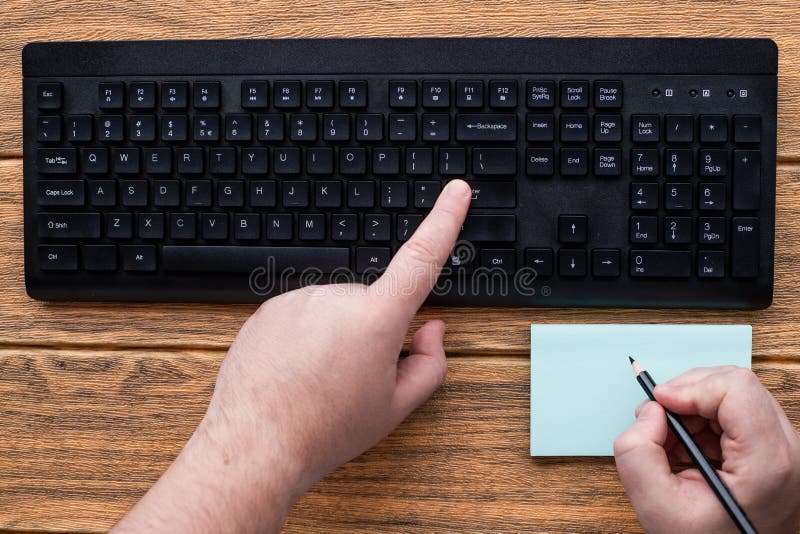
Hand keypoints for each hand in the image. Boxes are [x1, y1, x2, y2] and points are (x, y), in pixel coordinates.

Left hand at [113, 179, 472, 532]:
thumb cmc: (325, 430)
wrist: (254, 444)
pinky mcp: (269, 307)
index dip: (444, 221)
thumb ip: (430, 363)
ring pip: (335, 309)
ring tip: (316, 380)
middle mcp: (336, 298)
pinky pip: (302, 314)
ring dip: (335, 335)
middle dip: (372, 332)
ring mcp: (298, 299)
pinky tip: (294, 371)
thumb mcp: (395, 408)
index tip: (457, 192)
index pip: (420, 259)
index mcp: (376, 319)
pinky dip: (304, 336)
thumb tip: (431, 328)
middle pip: (373, 303)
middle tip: (353, 378)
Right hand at [614, 366, 799, 532]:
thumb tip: (651, 411)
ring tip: (672, 441)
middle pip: (736, 384)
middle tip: (660, 422)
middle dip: (687, 394)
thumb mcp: (655, 506)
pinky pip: (737, 410)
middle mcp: (787, 451)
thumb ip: (637, 451)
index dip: (690, 388)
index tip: (660, 404)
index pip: (736, 389)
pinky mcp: (776, 448)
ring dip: (693, 407)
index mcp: (767, 464)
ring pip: (735, 393)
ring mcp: (785, 449)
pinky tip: (689, 446)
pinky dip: (704, 418)